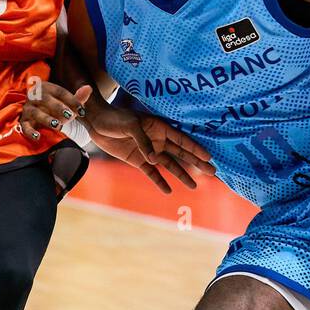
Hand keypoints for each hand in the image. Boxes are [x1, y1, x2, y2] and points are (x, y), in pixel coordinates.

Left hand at [18, 82, 214, 193]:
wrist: (97, 122)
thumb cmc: (116, 118)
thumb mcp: (131, 126)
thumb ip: (144, 142)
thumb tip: (155, 160)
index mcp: (160, 127)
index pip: (181, 140)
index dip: (195, 148)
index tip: (209, 157)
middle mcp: (158, 140)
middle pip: (180, 154)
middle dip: (196, 162)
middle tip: (212, 172)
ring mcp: (149, 151)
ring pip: (169, 165)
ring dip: (181, 175)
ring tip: (194, 186)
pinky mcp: (138, 161)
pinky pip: (151, 173)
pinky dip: (159, 182)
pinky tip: (169, 191)